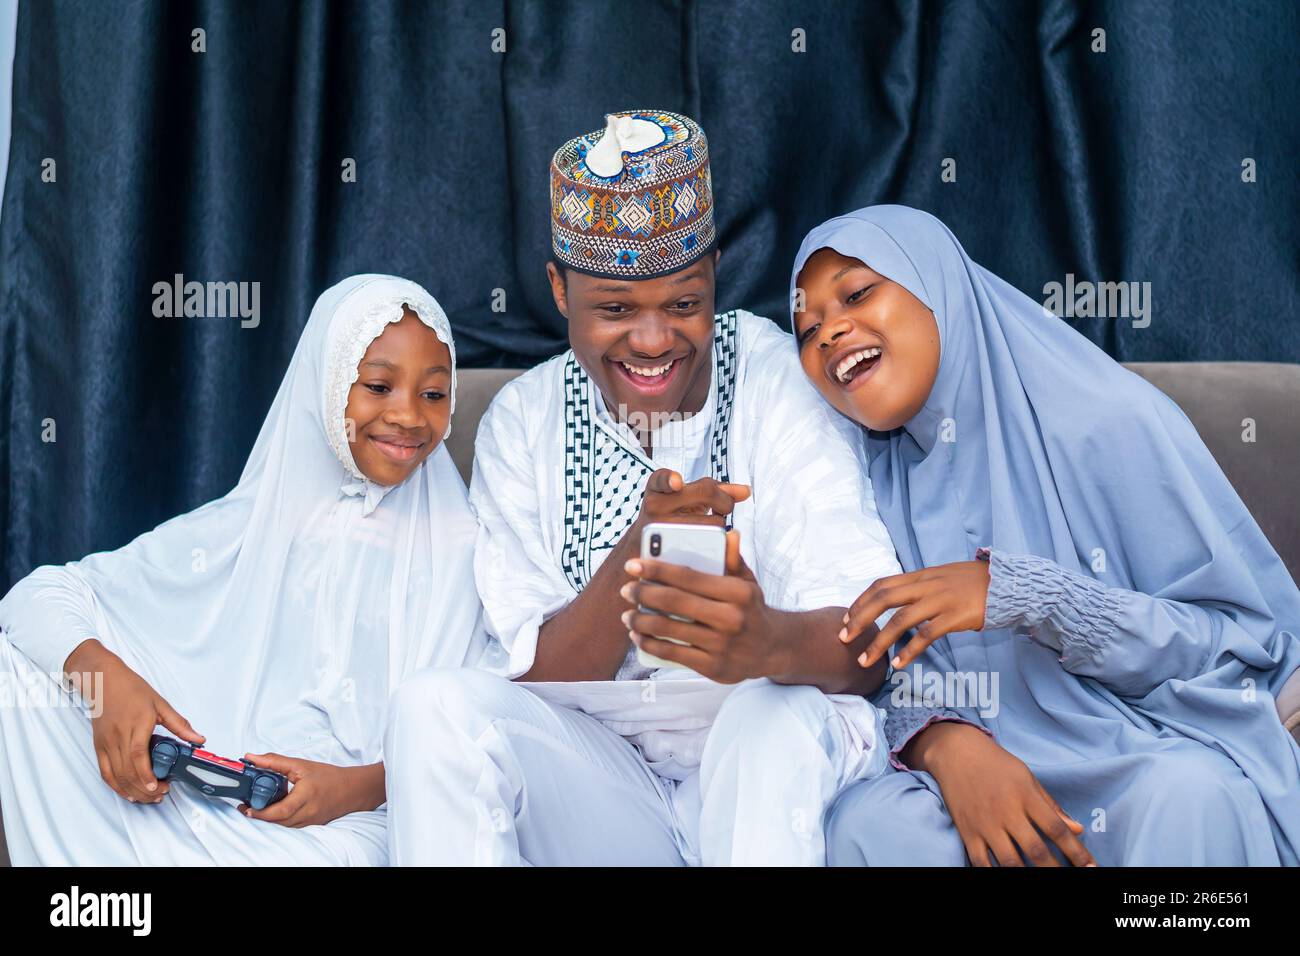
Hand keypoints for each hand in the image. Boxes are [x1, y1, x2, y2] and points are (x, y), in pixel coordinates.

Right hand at [80, 642, 204, 804]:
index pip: (138, 754)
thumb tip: (198, 739)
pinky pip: (104, 772)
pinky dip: (115, 786)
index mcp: (136, 724)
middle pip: (127, 770)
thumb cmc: (132, 690)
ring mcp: (106, 743)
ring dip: (131, 791)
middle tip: (160, 795)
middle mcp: (118, 736)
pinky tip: (127, 793)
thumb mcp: (160, 703)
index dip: (146, 774)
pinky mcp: (98, 747)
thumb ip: (179, 724)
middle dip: (143, 789)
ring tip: (148, 798)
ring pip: (116, 775)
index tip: (157, 787)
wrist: (103, 681)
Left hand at [238, 753, 378, 827]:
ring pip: (282, 825)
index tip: (246, 807)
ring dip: (268, 819)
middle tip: (245, 807)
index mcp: (306, 795)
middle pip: (277, 821)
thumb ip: (275, 762)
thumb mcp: (301, 765)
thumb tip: (251, 758)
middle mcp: (308, 812)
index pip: (279, 810)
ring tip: (256, 807)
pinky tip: (274, 810)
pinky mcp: (310, 825)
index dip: (261, 812)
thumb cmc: (328, 776)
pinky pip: (290, 826)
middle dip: (259, 816)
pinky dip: (279, 820)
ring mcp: (309, 822)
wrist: (352, 789)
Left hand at [620, 529, 785, 682]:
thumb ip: (733, 559)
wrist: (772, 648)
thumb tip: (729, 534)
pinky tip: (638, 635)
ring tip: (627, 614)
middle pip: (674, 601)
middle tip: (626, 590)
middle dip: (643, 593)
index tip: (633, 565)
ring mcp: (722, 645)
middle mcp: (731, 618)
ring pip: (668, 629)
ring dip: (640, 620)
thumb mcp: (747, 581)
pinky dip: (649, 644)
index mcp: (737, 592)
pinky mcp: (713, 668)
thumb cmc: (750, 608)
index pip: (688, 576)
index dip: (656, 569)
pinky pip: (672, 654)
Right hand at [633, 469, 750, 536]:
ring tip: (709, 526)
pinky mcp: (671, 550)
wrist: (648, 544)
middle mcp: (653, 506)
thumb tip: (746, 491)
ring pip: (712, 521)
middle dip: (724, 500)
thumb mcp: (688, 496)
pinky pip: (709, 546)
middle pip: (706, 492)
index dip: (671, 480)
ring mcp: (659, 530)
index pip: (662, 479)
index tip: (678, 482)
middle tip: (722, 508)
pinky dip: (719, 544)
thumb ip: (717, 489)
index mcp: (656, 487)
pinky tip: (717, 542)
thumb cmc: (676, 514)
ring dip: (720, 523)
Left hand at [842, 561, 989, 668]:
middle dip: (860, 619)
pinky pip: (926, 635)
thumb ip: (919, 588)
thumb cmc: (974, 584)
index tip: (846, 619)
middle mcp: (926, 586)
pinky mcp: (955, 616)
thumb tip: (897, 601)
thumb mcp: (942, 578)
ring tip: (865, 660)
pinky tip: (898, 664)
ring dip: (879, 641)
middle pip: (884, 599)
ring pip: (901, 620)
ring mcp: (940, 600)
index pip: (881, 585)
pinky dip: (909, 650)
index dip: (861, 602)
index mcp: (921, 576)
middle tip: (844, 639)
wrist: (1008, 583)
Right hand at [905, 722, 1094, 866]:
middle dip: (1056, 869)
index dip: (1076, 852)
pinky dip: (994, 873)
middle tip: (1071, 879)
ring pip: (1010, 862)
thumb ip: (1051, 805)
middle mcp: (1006, 812)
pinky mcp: (967, 831)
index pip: (1056, 829)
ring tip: (1042, 879)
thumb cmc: (996, 764)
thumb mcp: (1027, 777)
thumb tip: (1077, 830)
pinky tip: (1008, 875)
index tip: (1091, 867)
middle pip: (1036, 850)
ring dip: (1028, 875)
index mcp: (1025, 796)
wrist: (955, 752)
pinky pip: (981, 862)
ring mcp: (985, 824)